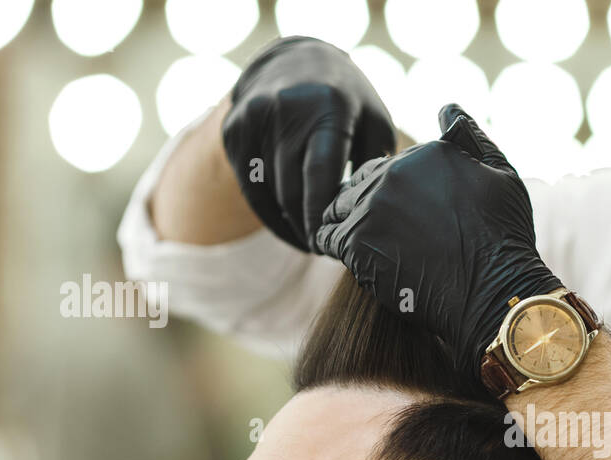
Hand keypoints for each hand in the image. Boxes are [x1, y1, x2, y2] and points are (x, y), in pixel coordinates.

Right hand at [221, 36, 395, 250]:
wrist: (294, 60)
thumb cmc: (347, 102)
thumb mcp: (373, 121)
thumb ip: (376, 164)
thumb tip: (374, 214)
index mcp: (326, 107)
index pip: (319, 173)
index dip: (322, 216)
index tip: (331, 245)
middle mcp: (285, 109)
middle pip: (292, 190)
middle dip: (308, 228)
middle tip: (325, 249)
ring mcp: (253, 119)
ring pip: (271, 194)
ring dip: (292, 224)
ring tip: (313, 241)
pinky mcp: (234, 132)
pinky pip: (251, 189)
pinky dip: (271, 215)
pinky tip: (291, 231)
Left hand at [313, 104, 559, 384]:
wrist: (494, 292)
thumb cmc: (504, 240)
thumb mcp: (500, 174)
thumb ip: (469, 138)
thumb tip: (446, 108)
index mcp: (424, 154)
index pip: (386, 165)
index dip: (390, 190)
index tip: (399, 214)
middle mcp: (393, 174)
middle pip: (358, 182)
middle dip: (363, 203)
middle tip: (376, 231)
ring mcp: (371, 208)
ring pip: (338, 206)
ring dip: (344, 221)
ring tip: (361, 243)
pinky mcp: (355, 244)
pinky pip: (327, 236)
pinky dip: (333, 244)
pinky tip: (351, 257)